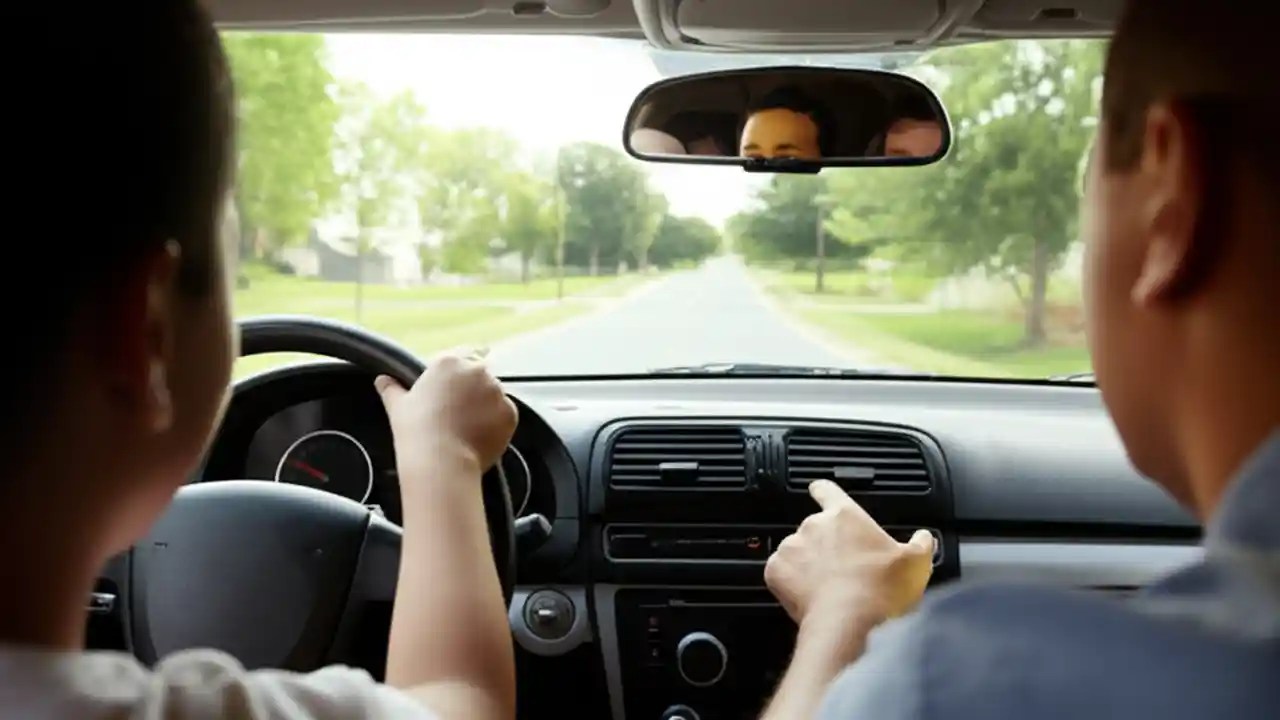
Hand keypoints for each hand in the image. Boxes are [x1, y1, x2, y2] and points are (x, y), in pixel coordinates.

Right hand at [374, 349, 517, 476]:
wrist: (441, 459)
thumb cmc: (416, 430)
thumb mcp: (398, 406)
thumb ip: (392, 389)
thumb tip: (381, 380)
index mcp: (449, 362)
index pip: (462, 356)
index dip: (459, 374)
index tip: (454, 390)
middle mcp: (477, 371)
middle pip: (480, 375)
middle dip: (473, 390)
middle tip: (459, 413)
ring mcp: (497, 391)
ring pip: (494, 395)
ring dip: (486, 406)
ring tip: (469, 428)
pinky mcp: (510, 412)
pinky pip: (506, 414)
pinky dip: (497, 423)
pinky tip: (480, 436)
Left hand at [764, 480, 933, 629]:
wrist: (846, 623)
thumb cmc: (880, 590)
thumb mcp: (915, 564)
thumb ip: (921, 544)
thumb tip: (924, 537)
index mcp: (845, 515)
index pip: (827, 490)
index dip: (824, 492)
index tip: (821, 494)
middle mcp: (813, 525)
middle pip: (816, 529)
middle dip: (826, 545)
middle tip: (844, 569)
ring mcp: (791, 547)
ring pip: (798, 552)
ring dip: (809, 565)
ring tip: (828, 588)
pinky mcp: (775, 571)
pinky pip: (782, 573)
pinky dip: (792, 583)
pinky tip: (811, 597)